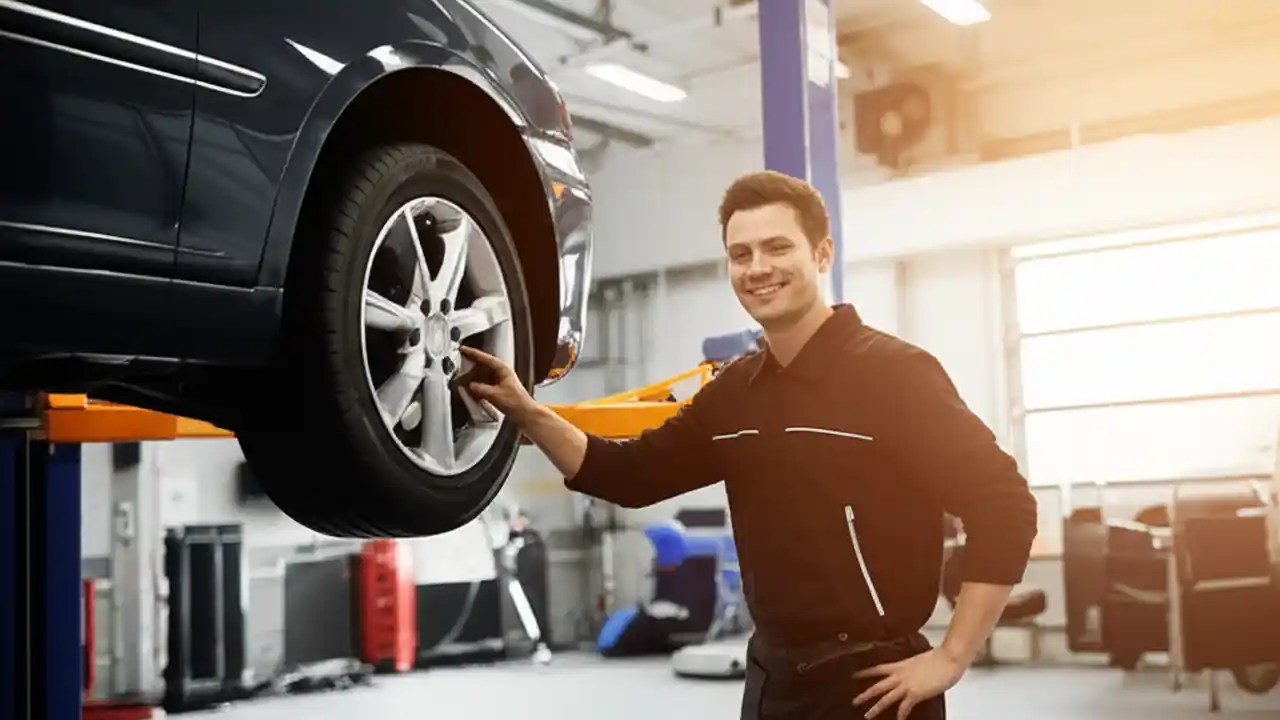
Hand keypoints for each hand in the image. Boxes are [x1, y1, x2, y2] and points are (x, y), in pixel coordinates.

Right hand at [458, 346, 537, 422]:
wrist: (525, 414)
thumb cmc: (516, 404)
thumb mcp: (494, 395)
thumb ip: (480, 388)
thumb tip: (471, 385)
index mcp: (503, 369)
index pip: (485, 358)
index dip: (473, 353)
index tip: (463, 349)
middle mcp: (503, 373)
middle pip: (484, 365)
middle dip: (472, 365)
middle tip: (460, 364)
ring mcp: (502, 380)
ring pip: (485, 374)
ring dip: (474, 376)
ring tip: (463, 378)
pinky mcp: (501, 389)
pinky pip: (486, 383)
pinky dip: (479, 385)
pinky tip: (473, 390)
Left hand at [852, 648, 966, 718]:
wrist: (948, 658)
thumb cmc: (939, 657)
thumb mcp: (919, 660)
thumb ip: (912, 668)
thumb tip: (913, 672)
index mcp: (900, 665)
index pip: (878, 669)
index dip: (865, 672)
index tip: (854, 675)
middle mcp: (900, 675)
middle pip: (878, 686)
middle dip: (865, 694)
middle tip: (854, 701)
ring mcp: (907, 685)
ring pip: (886, 698)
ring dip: (876, 707)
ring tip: (867, 715)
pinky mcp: (916, 693)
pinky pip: (904, 706)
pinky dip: (901, 714)